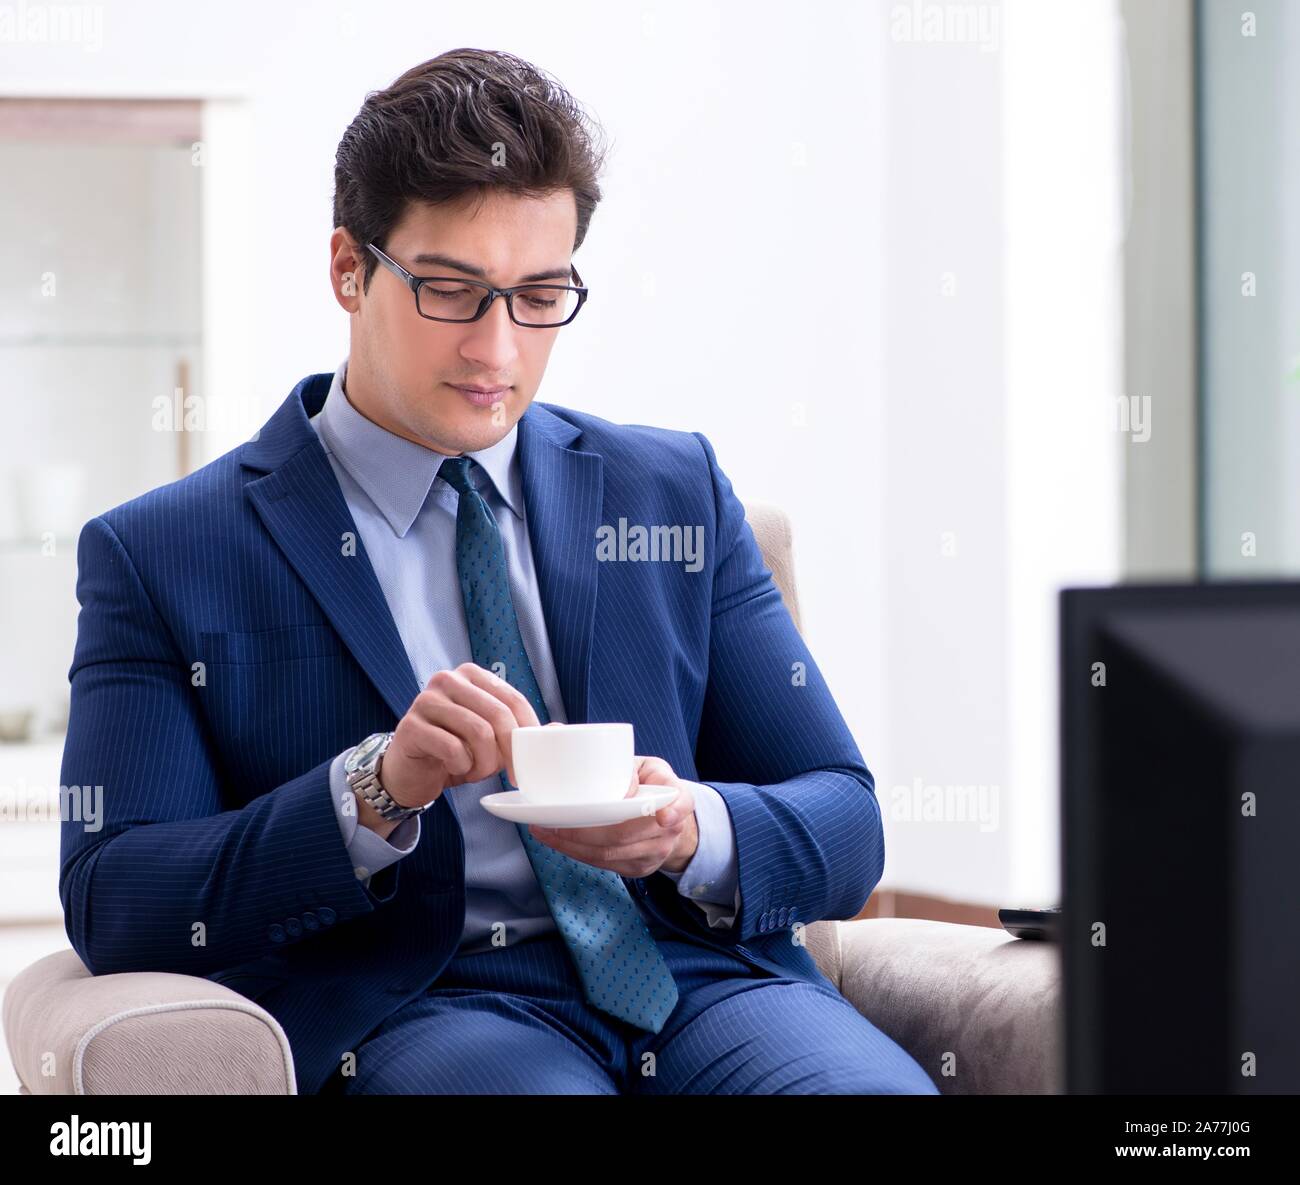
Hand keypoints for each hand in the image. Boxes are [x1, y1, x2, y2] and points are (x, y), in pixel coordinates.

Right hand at [379, 662, 540, 810]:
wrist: (411, 772)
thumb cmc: (456, 751)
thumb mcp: (492, 739)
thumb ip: (520, 731)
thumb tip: (557, 729)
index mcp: (471, 674)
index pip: (513, 700)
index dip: (528, 734)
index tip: (532, 762)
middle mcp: (447, 679)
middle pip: (498, 715)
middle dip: (509, 752)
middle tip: (511, 775)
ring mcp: (426, 700)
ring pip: (478, 732)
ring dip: (485, 762)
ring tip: (476, 771)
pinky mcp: (411, 726)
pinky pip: (452, 749)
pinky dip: (462, 767)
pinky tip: (456, 769)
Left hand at [527, 755, 698, 876]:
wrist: (666, 819)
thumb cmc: (650, 786)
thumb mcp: (648, 767)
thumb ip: (626, 762)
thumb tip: (589, 750)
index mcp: (676, 797)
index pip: (682, 804)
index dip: (674, 811)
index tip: (663, 816)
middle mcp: (669, 830)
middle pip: (626, 834)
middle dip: (586, 830)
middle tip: (554, 818)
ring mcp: (654, 853)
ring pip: (609, 853)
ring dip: (573, 844)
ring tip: (546, 829)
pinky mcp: (637, 868)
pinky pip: (603, 864)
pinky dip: (576, 852)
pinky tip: (557, 840)